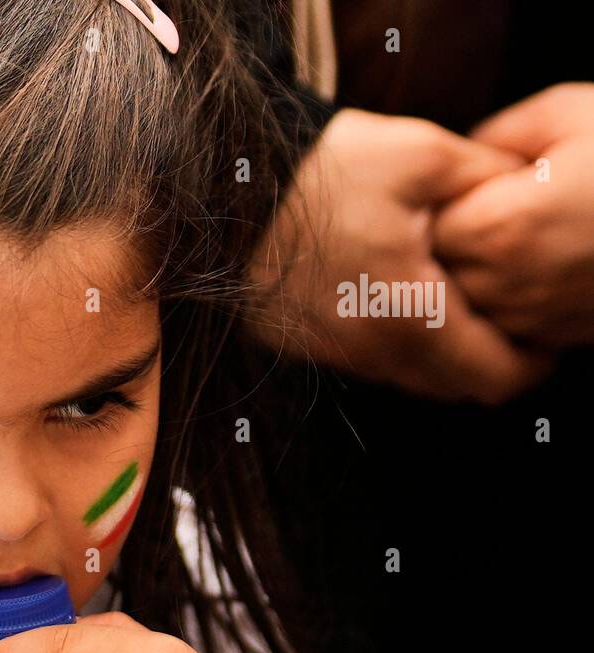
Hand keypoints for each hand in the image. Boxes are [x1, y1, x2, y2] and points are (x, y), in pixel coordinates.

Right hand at [250, 108, 551, 403]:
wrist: (220, 192)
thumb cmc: (317, 175)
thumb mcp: (421, 154)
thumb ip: (490, 178)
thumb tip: (531, 190)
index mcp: (412, 318)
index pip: (499, 376)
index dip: (536, 358)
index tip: (544, 325)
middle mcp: (372, 353)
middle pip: (458, 387)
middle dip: (493, 355)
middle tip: (507, 309)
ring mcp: (333, 353)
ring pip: (414, 376)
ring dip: (444, 348)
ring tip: (454, 294)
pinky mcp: (303, 344)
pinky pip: (371, 359)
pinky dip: (399, 338)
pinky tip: (398, 289)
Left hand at [433, 83, 593, 346]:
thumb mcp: (570, 114)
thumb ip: (496, 137)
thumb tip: (462, 158)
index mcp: (499, 227)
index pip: (420, 230)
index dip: (436, 207)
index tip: (458, 189)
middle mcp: (510, 285)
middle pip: (437, 278)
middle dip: (448, 248)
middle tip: (483, 213)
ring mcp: (540, 319)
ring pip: (471, 310)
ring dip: (479, 281)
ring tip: (519, 240)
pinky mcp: (571, 338)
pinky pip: (515, 329)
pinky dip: (516, 302)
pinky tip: (547, 265)